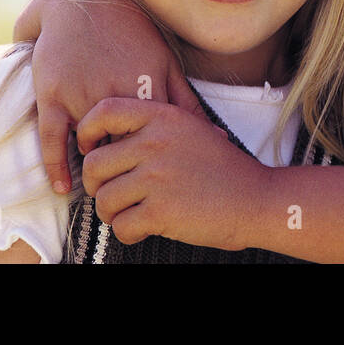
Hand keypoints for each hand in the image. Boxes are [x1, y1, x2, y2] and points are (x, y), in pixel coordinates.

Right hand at [15, 0, 203, 192]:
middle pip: (127, 145)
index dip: (168, 161)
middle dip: (134, 170)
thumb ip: (185, 102)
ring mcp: (81, 92)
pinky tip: (63, 187)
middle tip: (139, 191)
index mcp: (148, 83)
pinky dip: (56, 164)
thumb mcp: (165, 61)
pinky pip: (52, 136)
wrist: (82, 0)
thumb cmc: (132, 32)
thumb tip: (217, 137)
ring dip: (100, 169)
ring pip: (92, 144)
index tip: (174, 182)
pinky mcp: (52, 94)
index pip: (162, 135)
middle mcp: (116, 89)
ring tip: (107, 189)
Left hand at [77, 97, 266, 251]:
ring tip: (130, 213)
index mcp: (164, 117)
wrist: (256, 199)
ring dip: (111, 214)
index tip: (91, 150)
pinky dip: (128, 233)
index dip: (87, 132)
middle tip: (113, 193)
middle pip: (95, 165)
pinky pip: (120, 226)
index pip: (104, 111)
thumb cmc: (222, 168)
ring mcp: (158, 177)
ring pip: (104, 200)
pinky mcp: (161, 211)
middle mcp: (157, 143)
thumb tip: (105, 139)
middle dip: (97, 186)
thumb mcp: (191, 129)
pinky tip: (145, 228)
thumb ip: (154, 126)